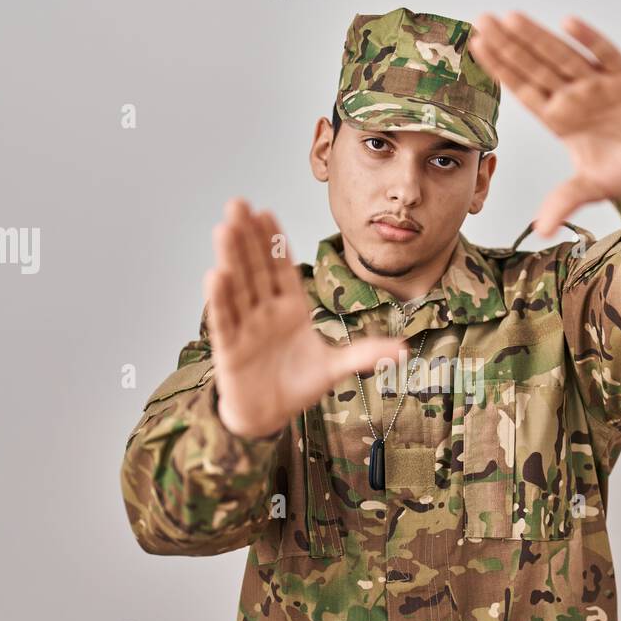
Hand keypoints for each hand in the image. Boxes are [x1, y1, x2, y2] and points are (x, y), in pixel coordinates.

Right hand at [203, 198, 409, 438]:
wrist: (268, 416)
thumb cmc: (297, 385)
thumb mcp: (334, 367)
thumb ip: (364, 354)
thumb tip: (404, 350)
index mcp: (291, 310)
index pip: (281, 268)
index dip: (273, 241)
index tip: (265, 212)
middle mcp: (266, 313)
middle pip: (256, 269)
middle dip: (247, 237)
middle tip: (238, 203)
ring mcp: (246, 329)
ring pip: (238, 287)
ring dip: (231, 258)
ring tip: (225, 228)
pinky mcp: (230, 351)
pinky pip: (226, 321)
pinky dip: (221, 301)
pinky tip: (216, 275)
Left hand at [467, 11, 620, 236]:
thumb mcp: (592, 188)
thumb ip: (566, 201)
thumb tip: (542, 229)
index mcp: (560, 119)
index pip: (524, 91)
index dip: (502, 70)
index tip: (479, 49)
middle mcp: (575, 97)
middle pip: (535, 67)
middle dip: (509, 46)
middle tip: (482, 22)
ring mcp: (599, 84)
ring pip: (563, 56)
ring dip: (538, 38)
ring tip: (511, 19)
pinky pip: (606, 54)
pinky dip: (589, 40)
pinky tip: (568, 24)